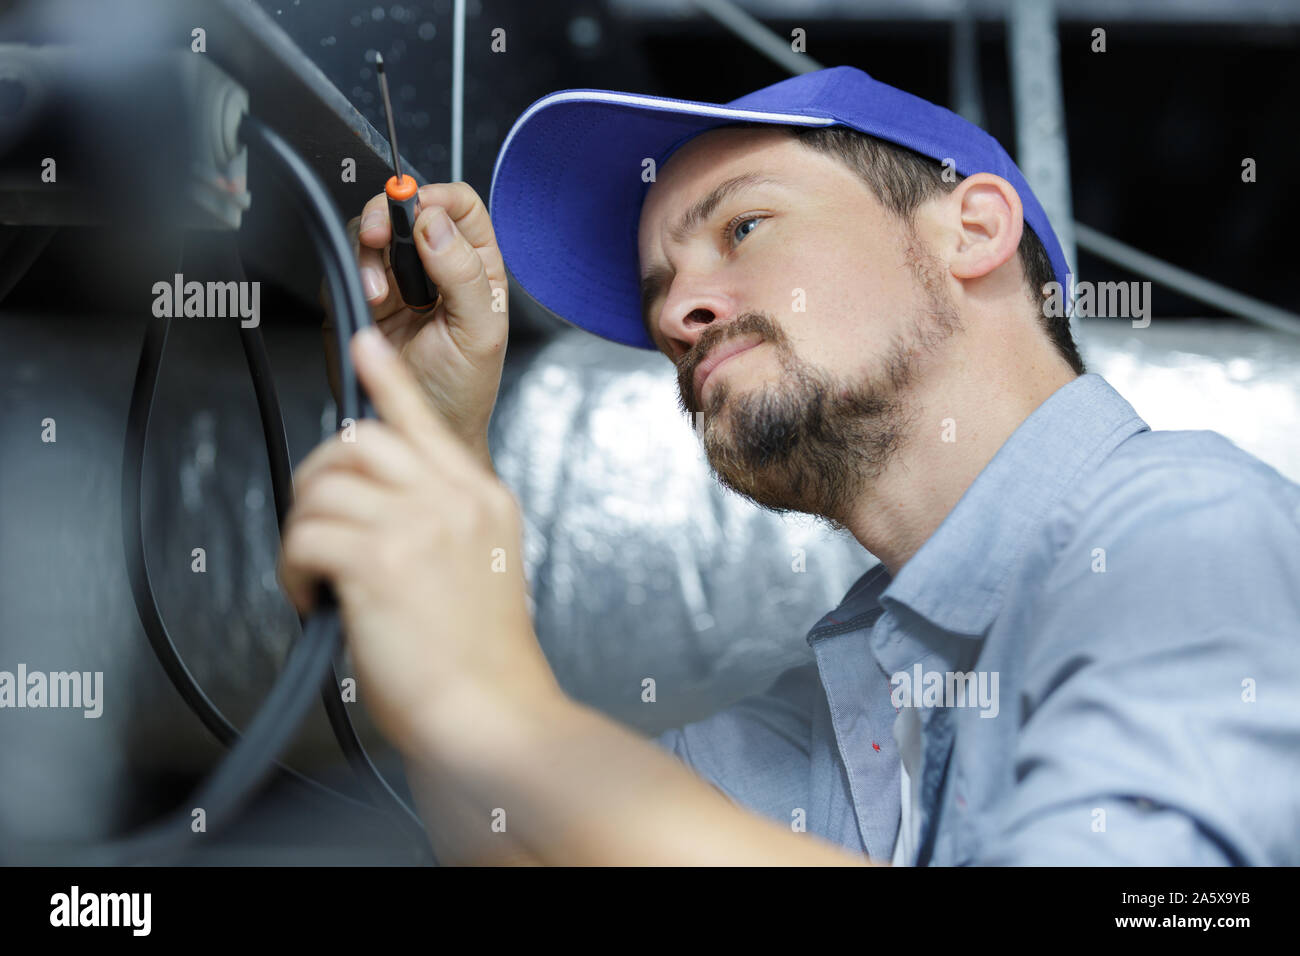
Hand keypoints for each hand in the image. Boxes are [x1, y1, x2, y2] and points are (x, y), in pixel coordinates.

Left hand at [279, 326, 556, 752]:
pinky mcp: (379, 560)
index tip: (363, 346)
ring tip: (316, 579)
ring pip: (323, 487)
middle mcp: (453, 500)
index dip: (386, 379)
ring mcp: (419, 525)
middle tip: (315, 525)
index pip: (425, 421)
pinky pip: (305, 535)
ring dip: (301, 532)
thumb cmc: (480, 661)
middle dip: (317, 478)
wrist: (492, 714)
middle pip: (358, 441)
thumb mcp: (479, 570)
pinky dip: (293, 570)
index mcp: (481, 499)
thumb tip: (373, 503)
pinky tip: (316, 600)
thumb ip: (439, 524)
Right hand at [322, 182, 508, 468]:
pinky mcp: (361, 297)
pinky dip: (351, 276)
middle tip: (382, 236)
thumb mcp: (480, 333)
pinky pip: (344, 266)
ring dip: (368, 252)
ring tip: (380, 292)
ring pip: (370, 233)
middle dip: (389, 215)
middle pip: (405, 209)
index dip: (437, 198)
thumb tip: (436, 224)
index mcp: (474, 266)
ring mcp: (395, 280)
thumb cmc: (462, 390)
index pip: (458, 205)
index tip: (420, 212)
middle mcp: (433, 266)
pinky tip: (370, 303)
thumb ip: (464, 275)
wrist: (421, 428)